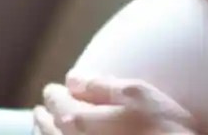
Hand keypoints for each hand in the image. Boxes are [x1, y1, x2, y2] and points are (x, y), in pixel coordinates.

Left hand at [33, 72, 200, 134]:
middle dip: (45, 116)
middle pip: (51, 129)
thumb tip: (72, 78)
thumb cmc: (166, 132)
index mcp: (81, 121)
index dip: (55, 94)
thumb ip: (102, 85)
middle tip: (41, 109)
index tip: (52, 89)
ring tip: (43, 128)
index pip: (59, 103)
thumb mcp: (140, 96)